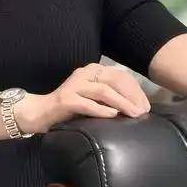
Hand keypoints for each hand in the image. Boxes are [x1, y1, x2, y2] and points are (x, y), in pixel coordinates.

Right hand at [15, 62, 150, 134]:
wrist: (40, 113)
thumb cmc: (69, 108)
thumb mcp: (92, 98)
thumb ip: (109, 96)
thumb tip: (136, 106)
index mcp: (92, 70)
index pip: (120, 76)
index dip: (135, 91)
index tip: (145, 106)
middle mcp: (84, 73)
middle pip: (114, 81)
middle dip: (132, 97)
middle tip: (143, 112)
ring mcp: (74, 85)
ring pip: (103, 91)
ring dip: (122, 103)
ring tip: (133, 114)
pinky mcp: (66, 99)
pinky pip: (87, 104)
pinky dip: (102, 110)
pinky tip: (113, 115)